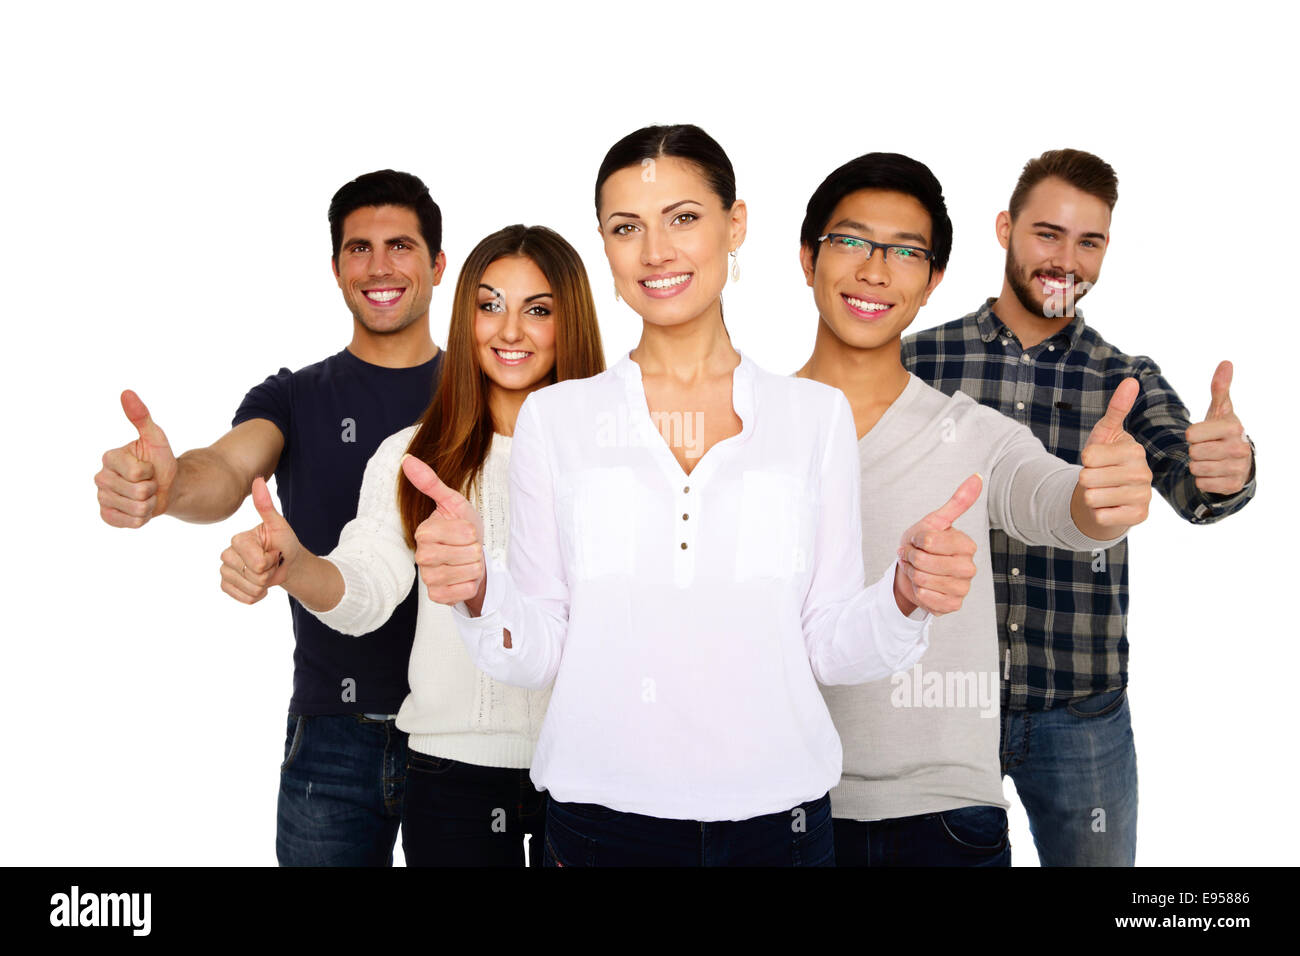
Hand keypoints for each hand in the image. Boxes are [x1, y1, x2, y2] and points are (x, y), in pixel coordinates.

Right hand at [95, 390, 178, 527]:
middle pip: (139, 491)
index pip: (138, 472)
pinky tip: (141, 509)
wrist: (167, 487)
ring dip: (150, 504)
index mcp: (109, 458)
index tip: (149, 467)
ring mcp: (102, 498)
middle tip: (150, 483)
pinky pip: (131, 523)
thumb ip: (141, 416)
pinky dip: (143, 518)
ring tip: (147, 495)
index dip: (151, 471)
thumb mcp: (155, 438)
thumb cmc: (161, 460)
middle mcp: (101, 477)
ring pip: (137, 509)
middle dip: (153, 489)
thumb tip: (126, 392)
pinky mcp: (107, 516)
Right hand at [219, 477, 300, 603]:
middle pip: (255, 576)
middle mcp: (227, 554)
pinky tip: (259, 585)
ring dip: (265, 585)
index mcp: (238, 539)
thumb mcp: (279, 525)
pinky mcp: (226, 585)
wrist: (285, 563)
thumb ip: (266, 506)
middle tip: (271, 562)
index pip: (258, 562)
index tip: (274, 551)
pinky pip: (243, 598)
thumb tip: (258, 479)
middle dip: (270, 573)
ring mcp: (225, 570)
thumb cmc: (284, 542)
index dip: (272, 560)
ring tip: (266, 573)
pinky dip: (257, 596)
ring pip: (250, 589)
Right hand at [401, 455, 486, 607]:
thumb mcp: (453, 503)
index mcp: (424, 532)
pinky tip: (464, 578)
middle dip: (475, 550)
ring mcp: (428, 578)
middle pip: (467, 553)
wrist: (470, 558)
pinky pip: (464, 591)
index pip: (465, 533)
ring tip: (466, 562)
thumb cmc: (463, 529)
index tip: (465, 532)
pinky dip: (471, 585)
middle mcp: (421, 556)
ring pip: (468, 572)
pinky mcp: (437, 596)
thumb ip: (430, 482)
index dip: (472, 532)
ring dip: (475, 567)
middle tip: (467, 549)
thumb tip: (407, 459)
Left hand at [894, 473, 981, 616]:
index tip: (919, 540)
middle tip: (915, 556)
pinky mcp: (953, 605)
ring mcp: (963, 588)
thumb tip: (977, 477)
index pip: (930, 541)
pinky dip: (918, 592)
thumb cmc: (924, 546)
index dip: (916, 540)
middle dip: (912, 558)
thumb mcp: (934, 522)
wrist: (913, 573)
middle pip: (926, 562)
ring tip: (917, 570)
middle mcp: (969, 568)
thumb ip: (957, 502)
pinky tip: (922, 587)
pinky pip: (927, 598)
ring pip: (924, 581)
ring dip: (913, 575)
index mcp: (967, 545)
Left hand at [1077, 378, 1152, 529]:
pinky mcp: (1139, 517)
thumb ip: (1116, 409)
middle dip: (1085, 480)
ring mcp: (1143, 496)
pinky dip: (1097, 513)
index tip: (1096, 461)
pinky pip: (1101, 516)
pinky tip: (1109, 507)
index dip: (1085, 460)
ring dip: (1090, 497)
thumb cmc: (1104, 461)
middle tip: (1097, 479)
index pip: (1088, 457)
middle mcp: (1144, 473)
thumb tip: (1131, 381)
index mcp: (1134, 450)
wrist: (1109, 494)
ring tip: (1102, 492)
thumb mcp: (1105, 434)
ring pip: (1092, 498)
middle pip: (1087, 478)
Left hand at [1185, 360, 1251, 494]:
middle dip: (1194, 451)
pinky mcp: (1232, 485)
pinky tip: (1213, 472)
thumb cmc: (1223, 431)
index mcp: (1234, 428)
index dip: (1192, 435)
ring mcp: (1237, 468)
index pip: (1191, 434)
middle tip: (1206, 448)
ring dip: (1197, 465)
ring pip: (1195, 469)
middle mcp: (1239, 448)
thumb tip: (1225, 363)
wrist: (1238, 459)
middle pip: (1193, 452)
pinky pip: (1201, 484)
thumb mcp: (1220, 410)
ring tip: (1210, 459)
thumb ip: (1219, 388)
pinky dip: (1202, 479)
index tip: (1203, 434)